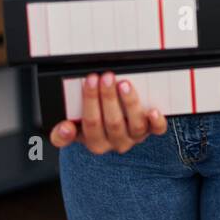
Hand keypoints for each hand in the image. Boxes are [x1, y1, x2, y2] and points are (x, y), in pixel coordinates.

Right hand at [49, 71, 167, 153]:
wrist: (113, 134)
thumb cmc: (92, 126)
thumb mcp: (74, 130)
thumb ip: (62, 133)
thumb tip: (63, 128)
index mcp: (95, 142)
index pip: (90, 124)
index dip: (90, 101)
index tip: (89, 79)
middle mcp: (116, 142)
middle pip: (112, 122)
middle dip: (107, 97)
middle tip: (105, 76)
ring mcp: (135, 137)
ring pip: (134, 124)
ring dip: (129, 103)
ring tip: (123, 83)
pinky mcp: (150, 130)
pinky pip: (157, 129)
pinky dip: (156, 121)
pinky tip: (153, 110)